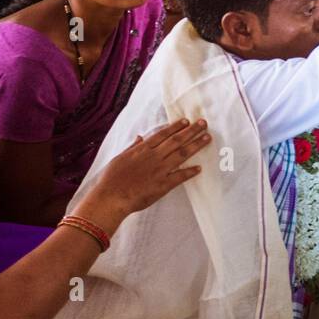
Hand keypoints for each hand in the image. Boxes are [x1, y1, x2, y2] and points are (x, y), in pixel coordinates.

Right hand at [73, 118, 210, 225]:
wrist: (110, 198)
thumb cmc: (111, 179)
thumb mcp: (119, 158)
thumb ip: (132, 147)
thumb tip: (140, 137)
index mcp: (142, 149)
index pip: (163, 134)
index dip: (176, 127)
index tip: (187, 121)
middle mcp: (153, 157)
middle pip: (176, 141)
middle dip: (191, 131)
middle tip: (204, 123)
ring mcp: (159, 170)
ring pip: (181, 154)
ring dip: (196, 145)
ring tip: (207, 138)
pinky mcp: (162, 185)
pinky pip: (179, 177)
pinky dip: (190, 172)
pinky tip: (199, 168)